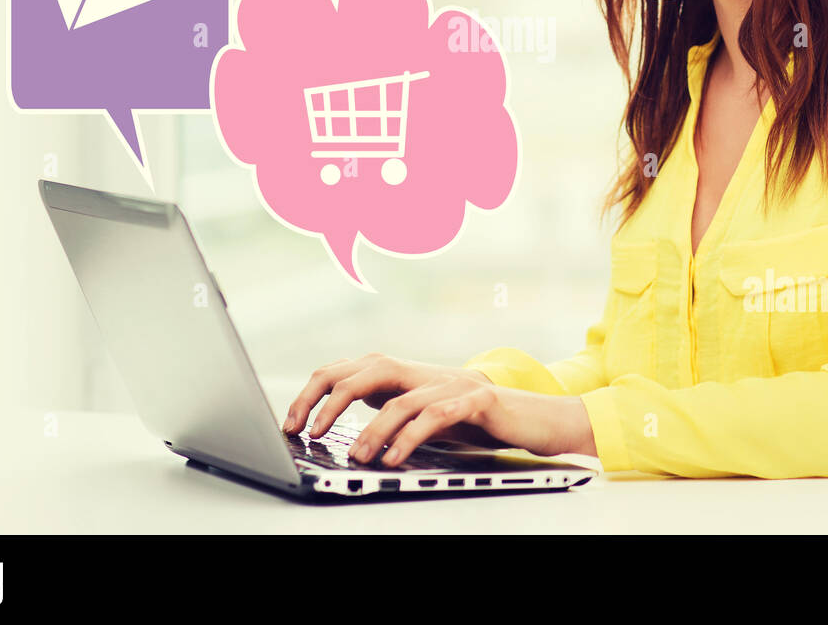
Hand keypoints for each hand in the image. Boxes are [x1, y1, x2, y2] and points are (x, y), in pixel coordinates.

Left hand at [283, 353, 596, 466]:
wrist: (536, 417)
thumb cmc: (476, 421)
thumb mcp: (422, 413)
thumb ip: (389, 409)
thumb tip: (344, 421)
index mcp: (404, 373)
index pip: (347, 370)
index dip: (314, 393)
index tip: (291, 423)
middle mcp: (423, 371)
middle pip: (363, 372)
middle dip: (328, 401)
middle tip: (306, 432)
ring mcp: (449, 382)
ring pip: (398, 398)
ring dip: (369, 430)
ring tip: (353, 456)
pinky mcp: (476, 399)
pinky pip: (435, 415)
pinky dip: (410, 437)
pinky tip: (394, 458)